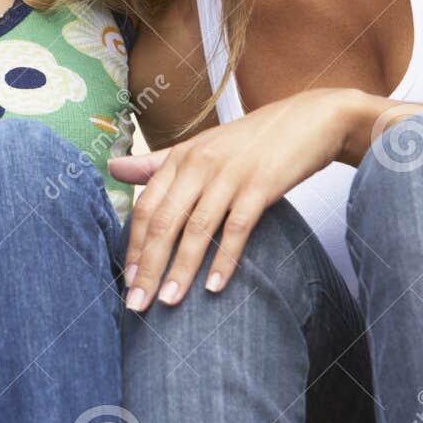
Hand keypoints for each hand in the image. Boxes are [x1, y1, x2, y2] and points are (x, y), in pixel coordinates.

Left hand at [110, 88, 373, 310]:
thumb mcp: (201, 147)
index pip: (146, 207)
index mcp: (180, 157)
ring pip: (196, 229)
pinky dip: (224, 259)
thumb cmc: (252, 140)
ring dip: (180, 269)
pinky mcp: (261, 185)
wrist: (310, 119)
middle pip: (164, 222)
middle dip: (148, 266)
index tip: (128, 281)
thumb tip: (112, 168)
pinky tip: (215, 287)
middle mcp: (199, 164)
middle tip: (137, 303)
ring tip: (168, 302)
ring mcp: (230, 174)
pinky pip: (237, 228)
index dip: (134, 246)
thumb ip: (157, 163)